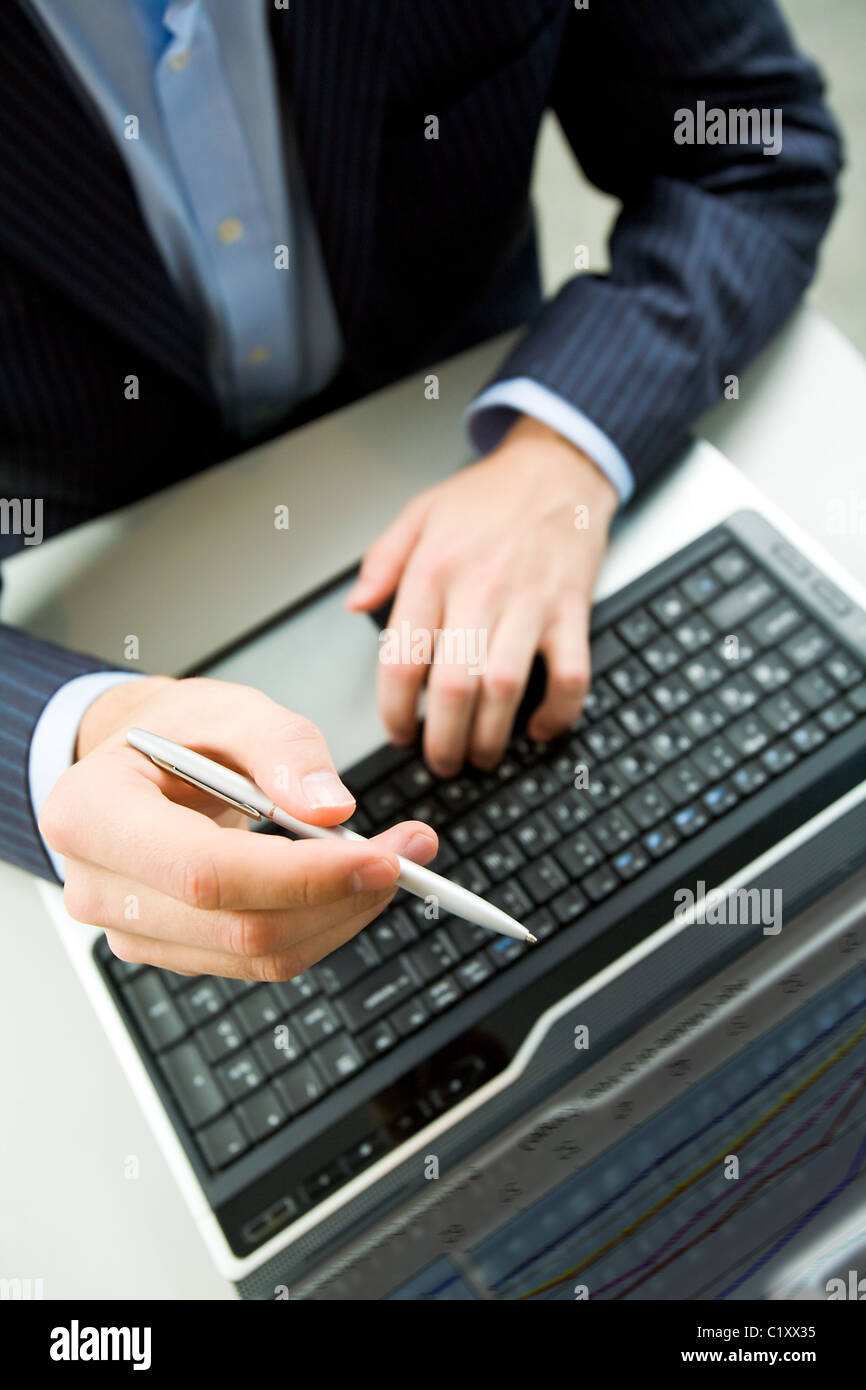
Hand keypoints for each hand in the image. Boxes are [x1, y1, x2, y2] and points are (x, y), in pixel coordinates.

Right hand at [39, 675, 437, 978]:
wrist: (139, 765)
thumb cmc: (176, 733)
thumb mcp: (229, 709)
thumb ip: (283, 749)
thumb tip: (332, 809)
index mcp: (92, 815)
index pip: (206, 872)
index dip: (302, 875)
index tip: (380, 857)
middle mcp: (98, 886)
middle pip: (240, 926)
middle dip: (342, 896)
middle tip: (409, 854)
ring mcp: (131, 930)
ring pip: (259, 956)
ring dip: (341, 915)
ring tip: (390, 860)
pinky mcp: (171, 950)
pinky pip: (259, 961)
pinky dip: (320, 925)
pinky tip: (347, 884)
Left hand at [346, 414, 617, 774]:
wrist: (559, 467)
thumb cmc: (489, 496)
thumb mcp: (420, 513)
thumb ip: (382, 561)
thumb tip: (356, 606)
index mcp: (434, 569)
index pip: (402, 657)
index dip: (394, 709)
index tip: (398, 732)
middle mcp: (480, 588)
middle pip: (453, 686)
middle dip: (442, 740)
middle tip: (439, 761)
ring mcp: (530, 602)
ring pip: (504, 689)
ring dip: (490, 737)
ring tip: (480, 756)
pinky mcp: (572, 611)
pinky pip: (571, 676)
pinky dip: (557, 714)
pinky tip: (539, 729)